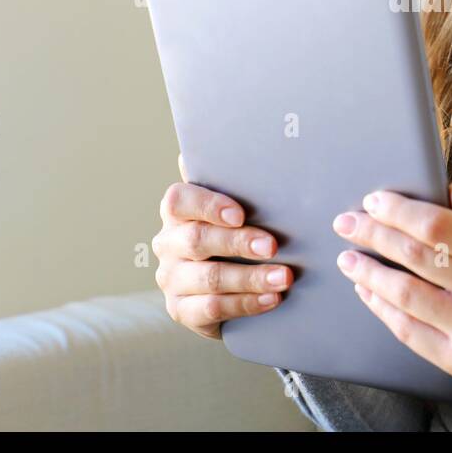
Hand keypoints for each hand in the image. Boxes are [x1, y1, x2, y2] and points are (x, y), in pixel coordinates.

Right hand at [151, 154, 292, 338]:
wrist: (227, 285)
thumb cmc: (234, 233)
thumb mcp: (235, 208)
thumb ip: (235, 183)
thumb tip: (240, 141)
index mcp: (177, 212)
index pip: (179, 201)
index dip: (208, 205)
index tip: (240, 213)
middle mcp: (167, 243)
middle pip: (197, 241)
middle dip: (239, 243)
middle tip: (274, 246)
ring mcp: (171, 279)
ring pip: (209, 279)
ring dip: (250, 278)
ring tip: (284, 277)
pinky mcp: (182, 310)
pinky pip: (212, 309)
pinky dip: (246, 304)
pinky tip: (272, 299)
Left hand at [330, 182, 451, 400]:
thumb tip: (449, 193)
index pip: (440, 226)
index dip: (400, 211)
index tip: (375, 201)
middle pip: (416, 256)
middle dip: (373, 234)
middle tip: (347, 223)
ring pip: (404, 295)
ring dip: (368, 272)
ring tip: (349, 257)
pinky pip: (407, 330)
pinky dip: (381, 307)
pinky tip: (368, 290)